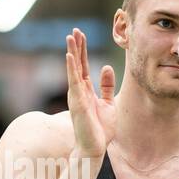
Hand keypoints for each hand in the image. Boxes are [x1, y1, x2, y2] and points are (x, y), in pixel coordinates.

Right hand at [66, 27, 116, 156]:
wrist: (95, 147)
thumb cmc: (100, 129)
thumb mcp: (108, 103)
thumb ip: (106, 86)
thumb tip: (106, 68)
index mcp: (86, 90)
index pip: (83, 66)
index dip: (82, 50)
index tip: (81, 35)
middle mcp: (79, 91)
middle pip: (77, 64)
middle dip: (76, 47)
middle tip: (75, 30)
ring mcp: (77, 95)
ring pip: (73, 69)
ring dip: (72, 52)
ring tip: (70, 37)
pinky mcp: (78, 101)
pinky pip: (74, 81)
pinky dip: (71, 68)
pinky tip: (70, 55)